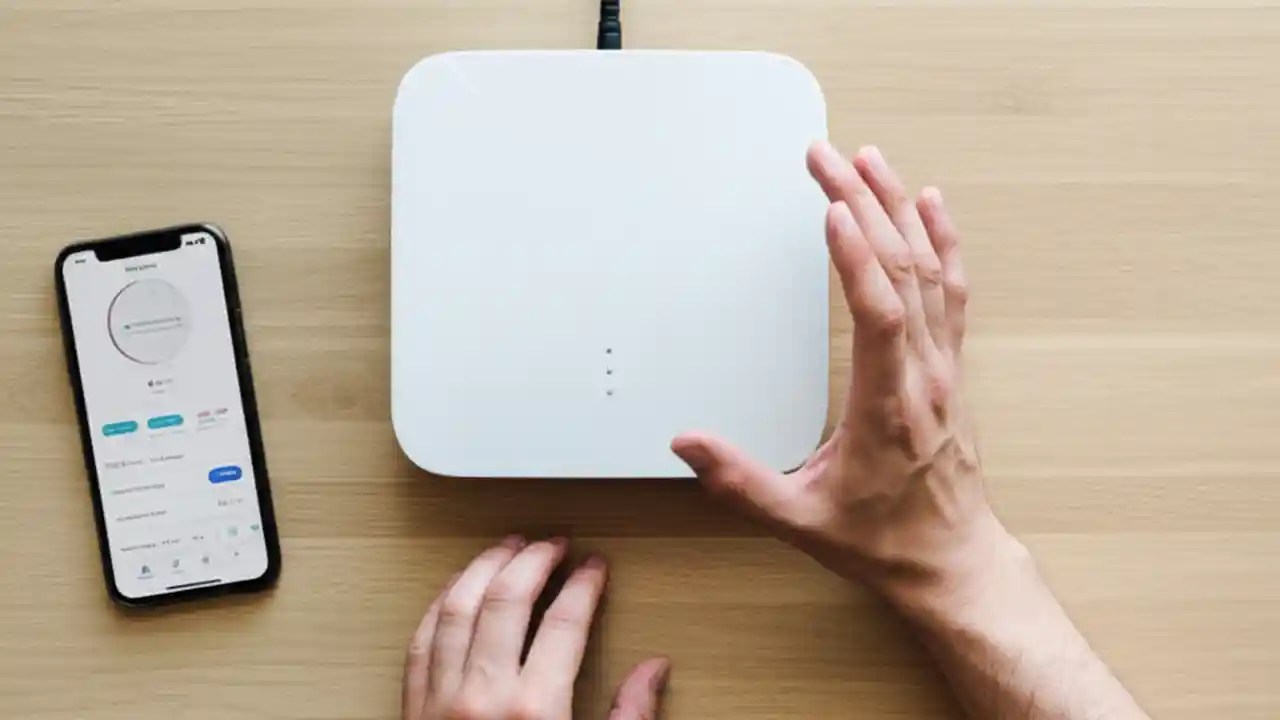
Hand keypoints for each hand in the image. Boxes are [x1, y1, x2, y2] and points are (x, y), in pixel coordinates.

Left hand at [403, 537, 669, 719]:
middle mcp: (483, 698)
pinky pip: (421, 642)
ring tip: (506, 548)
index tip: (594, 567)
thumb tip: (654, 669)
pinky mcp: (412, 712)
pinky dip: (440, 606)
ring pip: (456, 609)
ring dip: (482, 569)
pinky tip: (455, 590)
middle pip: (506, 600)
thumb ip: (630, 718)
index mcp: (536, 711)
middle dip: (533, 561)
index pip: (564, 622)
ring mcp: (441, 702)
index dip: (583, 586)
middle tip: (553, 544)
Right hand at [672, 142, 1014, 600]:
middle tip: (830, 158)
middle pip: (902, 272)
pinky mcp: (950, 369)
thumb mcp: (799, 520)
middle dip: (866, 205)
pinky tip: (931, 206)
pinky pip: (951, 292)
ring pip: (930, 271)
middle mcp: (923, 377)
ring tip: (872, 161)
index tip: (832, 207)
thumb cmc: (883, 542)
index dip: (857, 256)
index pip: (878, 313)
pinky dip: (943, 242)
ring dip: (901, 210)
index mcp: (887, 406)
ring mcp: (943, 369)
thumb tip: (687, 445)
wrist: (953, 563)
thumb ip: (740, 482)